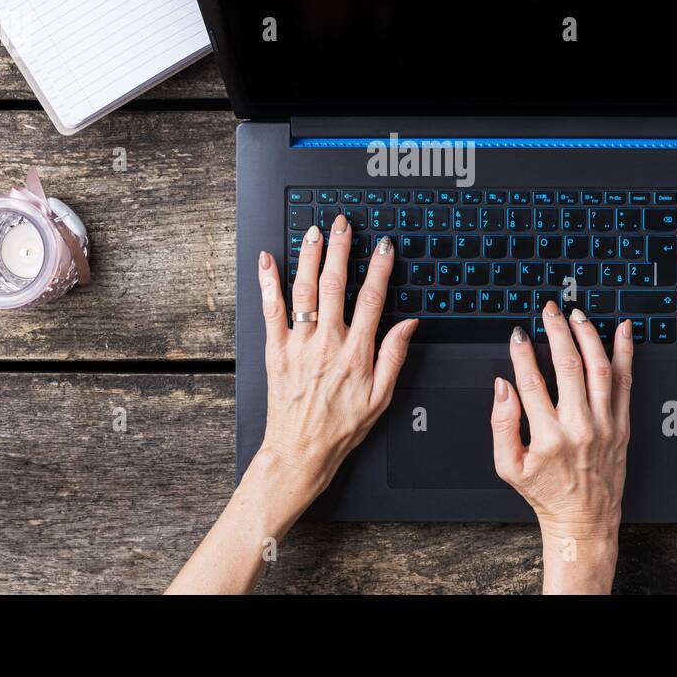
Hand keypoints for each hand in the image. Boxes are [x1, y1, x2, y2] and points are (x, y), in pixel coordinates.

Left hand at [255, 216, 418, 500]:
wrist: (301, 451)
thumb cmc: (340, 427)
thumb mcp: (381, 397)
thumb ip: (394, 356)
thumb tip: (409, 323)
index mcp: (356, 353)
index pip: (372, 299)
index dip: (380, 268)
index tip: (384, 246)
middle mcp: (327, 343)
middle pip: (335, 284)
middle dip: (340, 249)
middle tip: (343, 224)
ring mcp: (299, 344)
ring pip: (304, 290)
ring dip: (309, 256)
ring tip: (313, 232)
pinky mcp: (275, 350)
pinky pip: (271, 310)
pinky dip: (268, 282)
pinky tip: (268, 260)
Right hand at [491, 303, 632, 593]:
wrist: (584, 521)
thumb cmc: (546, 494)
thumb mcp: (509, 466)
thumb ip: (501, 424)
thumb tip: (503, 386)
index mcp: (549, 437)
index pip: (532, 382)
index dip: (522, 353)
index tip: (518, 334)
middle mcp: (580, 428)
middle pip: (568, 366)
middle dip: (557, 331)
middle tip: (549, 311)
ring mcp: (605, 425)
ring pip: (599, 368)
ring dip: (588, 335)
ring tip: (577, 315)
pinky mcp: (622, 425)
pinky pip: (625, 382)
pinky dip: (625, 353)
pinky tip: (623, 330)